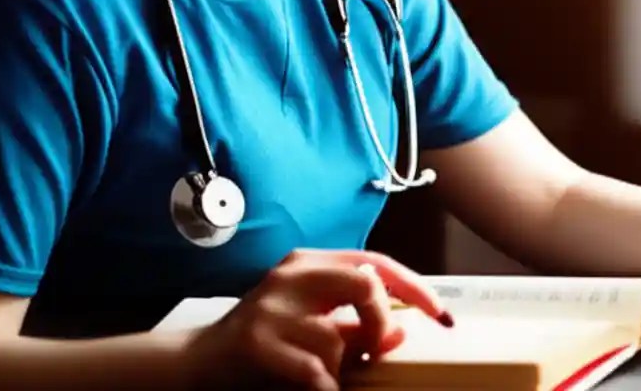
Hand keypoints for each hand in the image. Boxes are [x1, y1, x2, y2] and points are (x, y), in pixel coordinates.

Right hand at [185, 249, 452, 390]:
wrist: (199, 363)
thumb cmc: (264, 344)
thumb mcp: (314, 327)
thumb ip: (357, 327)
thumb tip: (402, 331)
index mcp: (309, 262)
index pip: (375, 262)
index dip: (415, 288)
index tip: (441, 315)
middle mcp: (291, 274)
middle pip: (365, 280)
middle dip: (381, 321)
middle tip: (377, 351)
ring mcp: (272, 306)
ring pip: (338, 337)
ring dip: (338, 369)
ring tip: (320, 375)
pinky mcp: (257, 341)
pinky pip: (316, 371)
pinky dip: (325, 387)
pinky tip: (314, 388)